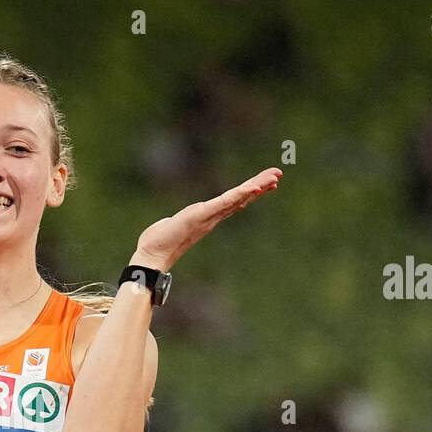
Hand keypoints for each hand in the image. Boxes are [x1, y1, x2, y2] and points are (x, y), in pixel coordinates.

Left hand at [131, 167, 281, 270]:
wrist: (152, 255)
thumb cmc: (158, 242)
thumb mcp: (171, 226)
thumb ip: (176, 223)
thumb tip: (168, 225)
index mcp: (207, 217)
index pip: (232, 202)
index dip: (248, 193)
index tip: (264, 184)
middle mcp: (213, 217)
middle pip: (241, 198)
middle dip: (260, 187)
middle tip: (278, 176)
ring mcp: (210, 216)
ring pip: (238, 198)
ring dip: (257, 186)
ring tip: (275, 178)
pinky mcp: (203, 214)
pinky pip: (226, 202)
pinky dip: (241, 194)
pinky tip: (255, 187)